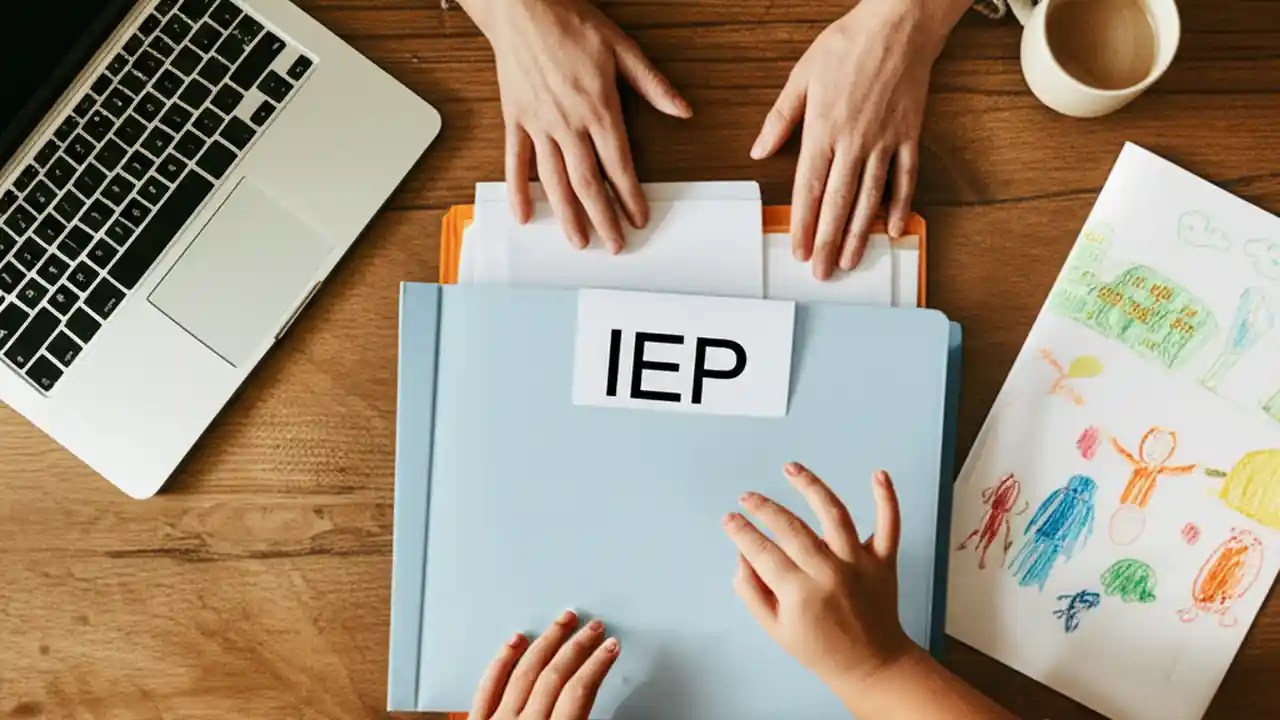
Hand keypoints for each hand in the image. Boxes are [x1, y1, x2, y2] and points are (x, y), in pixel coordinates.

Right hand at [461, 0, 691, 251]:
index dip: (630, 196)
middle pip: (588, 182)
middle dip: (603, 218)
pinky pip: (515, 162)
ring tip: (578, 242)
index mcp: (599, 108)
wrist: (523, 6)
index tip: (638, 219)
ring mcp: (539, 124)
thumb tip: (683, 111)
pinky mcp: (516, 120)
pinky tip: (524, 216)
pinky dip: (518, 191)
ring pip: (554, 180)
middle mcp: (568, 123)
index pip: (620, 164)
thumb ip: (652, 84)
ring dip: (567, 214)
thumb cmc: (571, 24)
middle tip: (613, 246)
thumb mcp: (622, 48)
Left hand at [469, 610, 619, 719]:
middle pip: (554, 674)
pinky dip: (503, 659)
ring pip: (525, 670)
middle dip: (579, 645)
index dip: (598, 664)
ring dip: (548, 641)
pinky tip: (516, 640)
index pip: (579, 689)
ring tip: (564, 621)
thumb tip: (597, 693)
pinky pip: (489, 684)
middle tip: (594, 627)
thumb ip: (582, 718)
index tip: (610, 646)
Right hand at [723, 463, 911, 692]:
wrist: (871, 665)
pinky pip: (889, 525)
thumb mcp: (775, 629)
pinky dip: (887, 499)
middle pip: (791, 528)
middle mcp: (829, 573)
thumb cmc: (819, 648)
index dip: (742, 532)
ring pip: (834, 514)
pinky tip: (879, 474)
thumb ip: (752, 591)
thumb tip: (741, 554)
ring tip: (791, 468)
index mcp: (800, 594)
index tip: (729, 518)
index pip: (762, 551)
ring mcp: (860, 563)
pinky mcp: (884, 560)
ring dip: (811, 486)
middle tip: (747, 497)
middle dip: (764, 508)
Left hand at [750, 0, 966, 278]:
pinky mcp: (909, 135)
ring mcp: (884, 140)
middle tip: (820, 272)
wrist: (898, 25)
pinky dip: (900, 205)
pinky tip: (891, 229)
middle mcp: (854, 140)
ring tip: (848, 260)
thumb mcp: (801, 76)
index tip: (797, 249)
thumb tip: (758, 150)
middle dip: (827, 240)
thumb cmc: (847, 46)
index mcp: (823, 128)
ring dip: (858, 233)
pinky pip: (905, 177)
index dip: (802, 222)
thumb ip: (780, 119)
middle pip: (838, 201)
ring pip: (870, 196)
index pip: (809, 186)